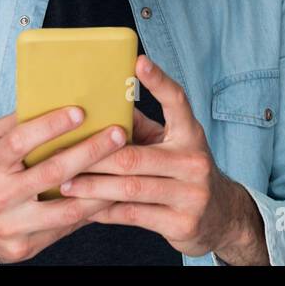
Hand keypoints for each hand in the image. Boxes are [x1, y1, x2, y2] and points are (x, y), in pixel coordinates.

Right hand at [0, 106, 125, 264]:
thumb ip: (18, 125)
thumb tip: (57, 99)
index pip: (20, 142)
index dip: (50, 126)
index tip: (80, 111)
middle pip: (51, 173)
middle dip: (90, 152)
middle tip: (118, 134)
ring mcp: (11, 226)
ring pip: (66, 209)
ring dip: (100, 188)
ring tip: (125, 168)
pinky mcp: (23, 248)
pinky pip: (64, 229)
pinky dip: (88, 212)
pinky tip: (108, 195)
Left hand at [60, 56, 269, 264]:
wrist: (222, 216)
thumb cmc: (183, 170)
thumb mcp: (171, 144)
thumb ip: (141, 128)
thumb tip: (101, 106)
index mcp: (190, 134)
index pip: (177, 101)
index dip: (159, 81)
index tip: (139, 62)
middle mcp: (194, 161)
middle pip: (135, 156)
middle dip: (95, 157)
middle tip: (62, 154)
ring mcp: (191, 195)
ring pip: (130, 188)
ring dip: (93, 187)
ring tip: (65, 184)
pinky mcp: (181, 223)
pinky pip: (133, 215)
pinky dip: (105, 211)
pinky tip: (85, 209)